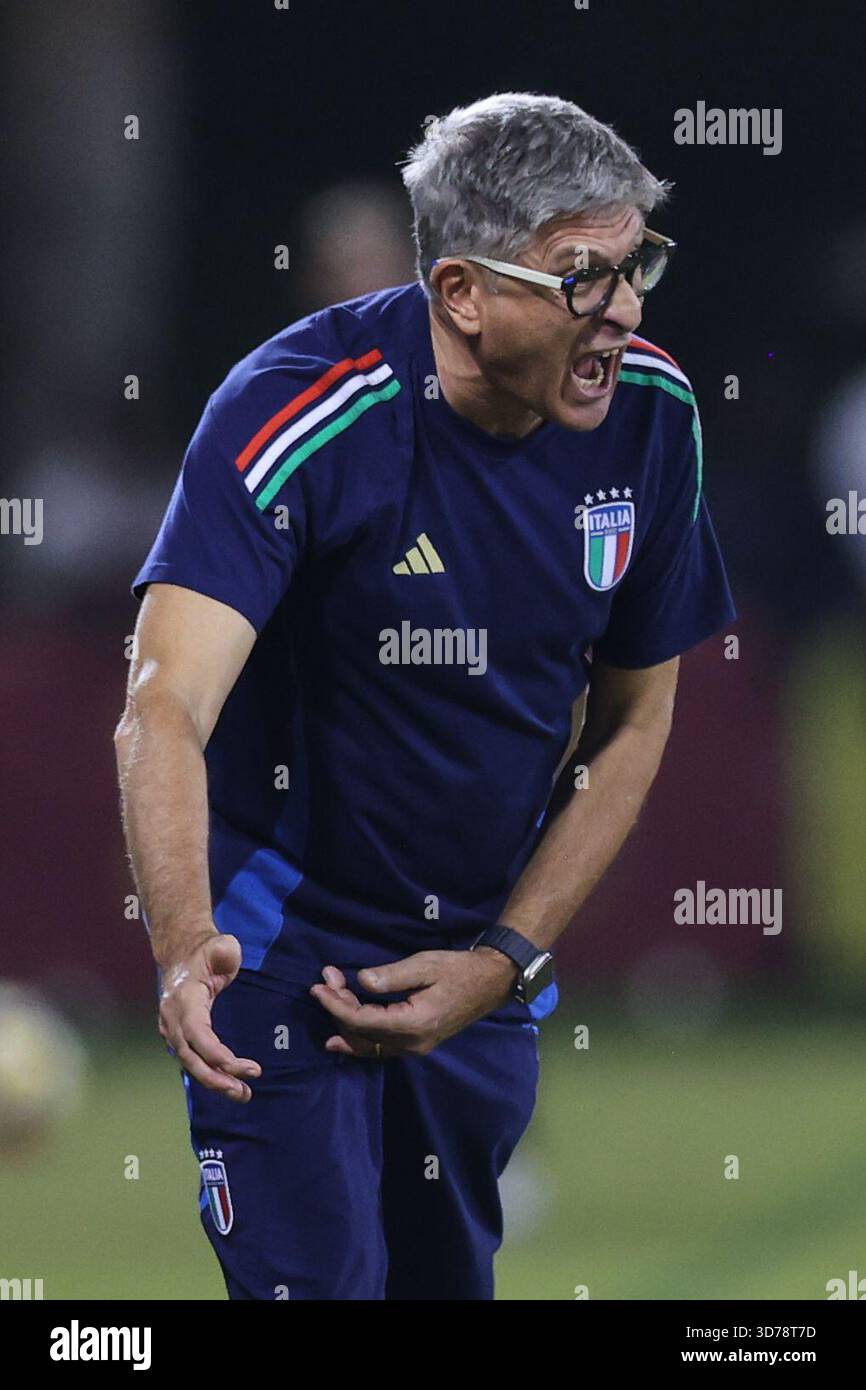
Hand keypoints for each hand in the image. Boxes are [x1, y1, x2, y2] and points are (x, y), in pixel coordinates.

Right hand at [158, 931, 261, 1101]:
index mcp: (184, 997)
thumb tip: (226, 957)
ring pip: (190, 1062)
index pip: (195, 1031)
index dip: (212, 1052)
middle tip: (243, 1091)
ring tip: (242, 1094)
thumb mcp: (220, 945)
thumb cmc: (207, 951)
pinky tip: (230, 1084)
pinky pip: (193, 1059)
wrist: (183, 953)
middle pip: (190, 1056)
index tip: (235, 1066)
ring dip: (215, 1081)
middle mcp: (173, 1017)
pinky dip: (210, 1073)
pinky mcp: (178, 1036)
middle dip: (215, 1077)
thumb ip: (224, 950)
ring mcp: (173, 1028)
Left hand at [309, 948, 518, 1058]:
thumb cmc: (458, 970)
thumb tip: (360, 981)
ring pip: (368, 1045)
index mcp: (413, 1024)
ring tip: (329, 997)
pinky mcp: (416, 1044)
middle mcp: (411, 1044)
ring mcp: (414, 1048)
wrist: (490, 983)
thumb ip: (391, 976)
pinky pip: (379, 1047)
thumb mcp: (425, 965)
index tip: (317, 987)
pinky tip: (340, 1037)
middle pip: (361, 1034)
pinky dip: (358, 1039)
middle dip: (337, 1008)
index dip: (335, 1006)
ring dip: (345, 1022)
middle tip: (325, 980)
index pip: (362, 1021)